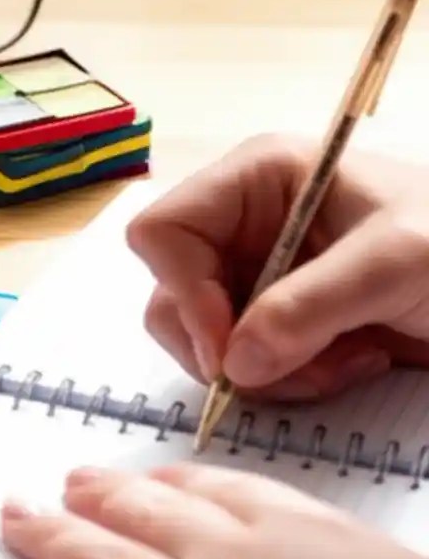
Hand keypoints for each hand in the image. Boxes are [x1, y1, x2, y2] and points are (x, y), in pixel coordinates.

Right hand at [0, 463, 428, 558]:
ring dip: (105, 494)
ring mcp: (246, 553)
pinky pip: (224, 488)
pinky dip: (185, 480)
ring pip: (151, 511)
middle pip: (96, 555)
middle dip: (47, 533)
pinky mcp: (303, 525)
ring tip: (74, 479)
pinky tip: (169, 475)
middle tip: (14, 510)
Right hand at [125, 133, 428, 400]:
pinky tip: (350, 362)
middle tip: (292, 366)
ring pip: (204, 340)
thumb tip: (234, 363)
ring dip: (265, 369)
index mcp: (258, 178)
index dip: (184, 290)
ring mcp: (257, 274)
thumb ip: (308, 307)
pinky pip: (243, 365)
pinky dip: (289, 379)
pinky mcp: (276, 320)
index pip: (163, 232)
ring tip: (340, 363)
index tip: (229, 345)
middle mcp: (243, 224)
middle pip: (171, 294)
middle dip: (228, 342)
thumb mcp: (395, 263)